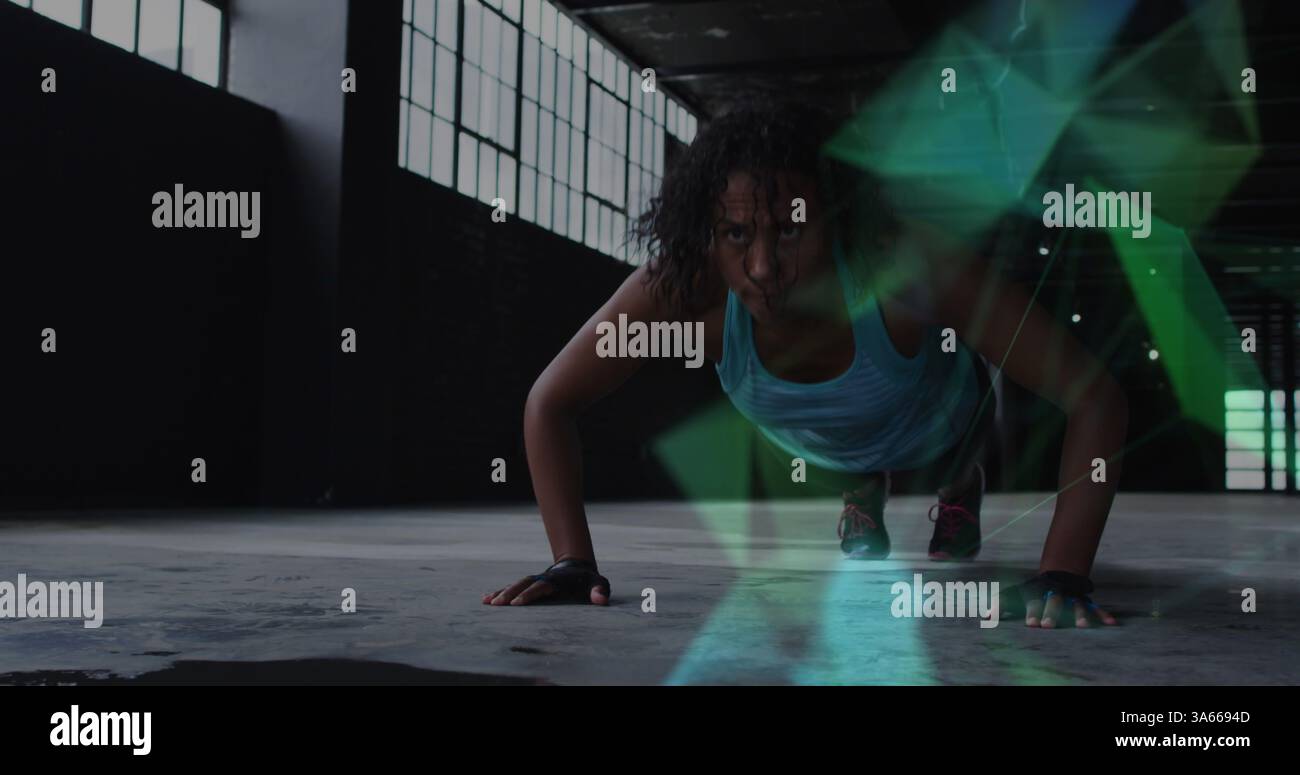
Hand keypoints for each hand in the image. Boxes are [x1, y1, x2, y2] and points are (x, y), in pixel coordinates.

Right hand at [482, 558, 610, 605]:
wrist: (577, 567)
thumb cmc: (588, 580)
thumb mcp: (598, 584)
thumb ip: (600, 592)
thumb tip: (601, 601)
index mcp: (556, 581)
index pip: (541, 587)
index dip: (529, 595)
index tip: (517, 604)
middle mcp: (542, 578)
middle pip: (523, 585)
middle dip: (510, 594)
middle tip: (497, 605)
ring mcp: (534, 580)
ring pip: (515, 585)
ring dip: (501, 593)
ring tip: (487, 602)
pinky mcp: (528, 584)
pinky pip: (512, 587)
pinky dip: (499, 592)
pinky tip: (485, 599)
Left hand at [999, 571, 1117, 628]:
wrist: (1057, 573)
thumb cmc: (1032, 590)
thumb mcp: (1016, 594)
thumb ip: (1001, 605)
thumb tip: (985, 616)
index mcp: (1039, 593)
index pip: (1034, 602)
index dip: (1032, 612)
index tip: (1031, 624)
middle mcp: (1056, 595)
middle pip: (1054, 603)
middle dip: (1052, 613)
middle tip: (1048, 626)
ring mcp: (1072, 597)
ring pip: (1076, 605)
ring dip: (1079, 615)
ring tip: (1082, 627)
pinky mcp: (1085, 601)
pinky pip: (1096, 608)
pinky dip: (1103, 614)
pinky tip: (1112, 623)